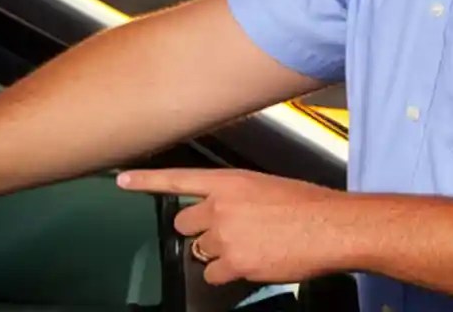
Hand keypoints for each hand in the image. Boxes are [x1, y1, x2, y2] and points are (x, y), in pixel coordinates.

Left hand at [117, 168, 348, 285]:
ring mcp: (225, 236)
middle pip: (185, 223)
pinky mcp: (235, 263)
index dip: (146, 181)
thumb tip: (231, 211)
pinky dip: (229, 274)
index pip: (179, 178)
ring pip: (201, 252)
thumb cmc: (309, 205)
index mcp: (230, 181)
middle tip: (227, 233)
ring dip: (219, 254)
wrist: (330, 227)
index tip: (122, 180)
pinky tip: (252, 264)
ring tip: (251, 248)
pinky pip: (215, 275)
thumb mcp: (268, 186)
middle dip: (201, 231)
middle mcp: (221, 206)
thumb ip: (239, 196)